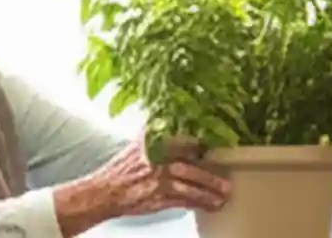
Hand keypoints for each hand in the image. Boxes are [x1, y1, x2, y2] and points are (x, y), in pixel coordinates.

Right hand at [54, 138, 230, 234]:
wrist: (105, 191)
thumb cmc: (124, 167)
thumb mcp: (140, 142)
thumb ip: (160, 133)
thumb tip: (182, 126)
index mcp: (152, 142)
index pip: (183, 140)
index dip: (203, 144)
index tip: (218, 147)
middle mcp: (155, 160)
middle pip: (189, 165)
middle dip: (210, 174)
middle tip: (226, 180)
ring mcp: (156, 180)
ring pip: (188, 186)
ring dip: (208, 192)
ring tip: (223, 197)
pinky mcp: (157, 199)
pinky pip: (182, 201)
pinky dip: (198, 203)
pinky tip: (210, 206)